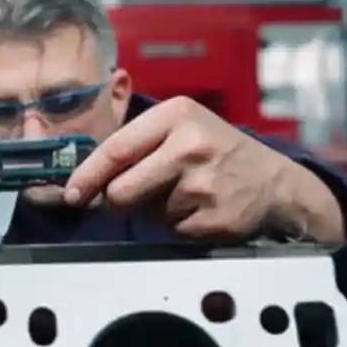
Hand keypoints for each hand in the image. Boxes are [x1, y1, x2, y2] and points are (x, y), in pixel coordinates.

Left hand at [62, 97, 344, 244]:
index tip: (71, 194)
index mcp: (177, 114)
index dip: (87, 176)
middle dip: (118, 202)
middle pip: (122, 190)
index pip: (116, 148)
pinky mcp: (215, 217)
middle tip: (135, 200)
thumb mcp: (180, 131)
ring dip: (158, 213)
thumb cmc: (216, 154)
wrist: (275, 182)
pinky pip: (172, 232)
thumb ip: (135, 150)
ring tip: (187, 196)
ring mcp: (205, 183)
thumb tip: (82, 186)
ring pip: (148, 214)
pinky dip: (180, 228)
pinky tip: (202, 211)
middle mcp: (191, 144)